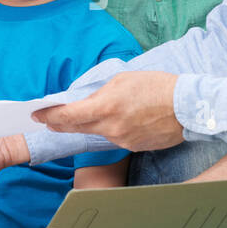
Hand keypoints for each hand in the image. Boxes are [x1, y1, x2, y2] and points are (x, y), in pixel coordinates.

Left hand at [32, 71, 183, 151]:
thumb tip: (85, 102)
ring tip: (101, 111)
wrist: (188, 107)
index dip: (49, 116)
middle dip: (61, 124)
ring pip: (98, 133)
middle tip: (49, 119)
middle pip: (77, 129)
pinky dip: (112, 128)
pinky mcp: (133, 147)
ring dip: (92, 123)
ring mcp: (122, 141)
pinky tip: (124, 118)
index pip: (68, 116)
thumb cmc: (158, 87)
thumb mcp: (123, 80)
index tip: (38, 115)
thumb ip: (99, 93)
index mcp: (106, 108)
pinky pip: (115, 138)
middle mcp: (111, 129)